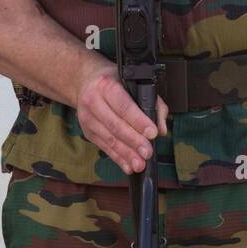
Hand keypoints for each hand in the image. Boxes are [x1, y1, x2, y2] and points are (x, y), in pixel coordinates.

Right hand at [75, 54, 168, 175]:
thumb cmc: (114, 81)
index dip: (138, 121)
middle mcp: (93, 101)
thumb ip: (153, 103)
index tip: (152, 133)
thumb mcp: (133, 82)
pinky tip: (128, 165)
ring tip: (140, 164)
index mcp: (106, 85)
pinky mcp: (87, 132)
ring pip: (109, 139)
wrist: (86, 82)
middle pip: (116, 125)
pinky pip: (104, 147)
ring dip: (126, 154)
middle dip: (134, 141)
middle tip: (148, 152)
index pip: (124, 106)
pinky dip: (117, 158)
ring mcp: (88, 118)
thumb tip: (160, 128)